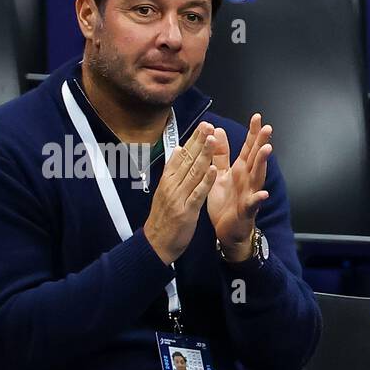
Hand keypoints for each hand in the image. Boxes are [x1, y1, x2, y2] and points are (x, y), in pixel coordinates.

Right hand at [142, 122, 217, 264]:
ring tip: (212, 140)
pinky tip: (214, 170)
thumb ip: (173, 171)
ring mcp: (178, 198)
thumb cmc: (164, 218)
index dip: (193, 140)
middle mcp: (172, 185)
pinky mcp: (186, 211)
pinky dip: (205, 182)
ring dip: (203, 156)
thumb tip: (178, 150)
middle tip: (209, 125)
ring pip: (192, 173)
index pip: (181, 155)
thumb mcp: (165, 191)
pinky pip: (197, 194)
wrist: (156, 244)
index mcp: (168, 180)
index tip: (204, 125)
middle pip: (187, 160)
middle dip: (199, 141)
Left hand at [208, 113, 272, 261]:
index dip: (253, 133)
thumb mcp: (220, 174)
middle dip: (262, 143)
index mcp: (240, 170)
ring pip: (257, 176)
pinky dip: (258, 198)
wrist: (227, 230)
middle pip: (256, 158)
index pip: (249, 148)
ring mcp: (249, 194)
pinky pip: (253, 203)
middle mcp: (248, 180)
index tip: (257, 117)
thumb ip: (221, 154)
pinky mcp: (246, 210)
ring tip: (267, 151)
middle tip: (267, 128)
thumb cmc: (225, 203)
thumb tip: (219, 131)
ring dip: (262, 164)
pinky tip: (262, 193)